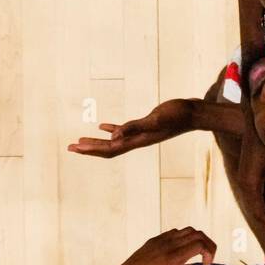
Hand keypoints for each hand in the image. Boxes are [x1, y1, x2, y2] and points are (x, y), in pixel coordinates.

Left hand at [68, 99, 195, 158]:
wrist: (194, 114)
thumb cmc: (177, 115)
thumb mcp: (154, 119)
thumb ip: (134, 127)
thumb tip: (113, 138)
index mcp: (138, 140)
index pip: (109, 149)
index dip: (91, 149)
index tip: (75, 149)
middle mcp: (137, 140)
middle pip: (108, 149)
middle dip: (88, 149)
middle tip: (70, 148)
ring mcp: (141, 134)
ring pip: (114, 142)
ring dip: (97, 142)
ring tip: (80, 141)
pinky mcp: (144, 125)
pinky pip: (124, 130)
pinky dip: (111, 130)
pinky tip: (103, 127)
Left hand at [109, 227, 216, 264]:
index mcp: (174, 257)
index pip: (200, 244)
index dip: (209, 252)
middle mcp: (170, 244)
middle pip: (196, 233)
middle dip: (208, 243)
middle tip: (208, 256)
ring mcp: (162, 239)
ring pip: (186, 230)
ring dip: (196, 239)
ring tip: (197, 252)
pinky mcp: (155, 239)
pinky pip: (175, 232)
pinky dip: (184, 237)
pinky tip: (181, 250)